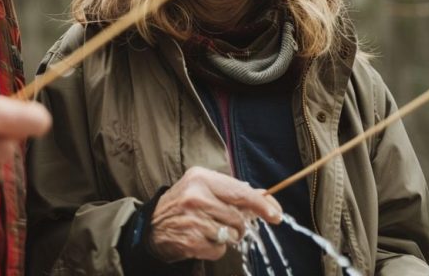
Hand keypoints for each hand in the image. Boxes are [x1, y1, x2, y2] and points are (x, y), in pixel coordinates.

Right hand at [149, 166, 281, 261]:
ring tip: (207, 229)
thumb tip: (266, 198)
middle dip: (238, 224)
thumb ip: (232, 191)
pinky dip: (215, 248)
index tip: (276, 215)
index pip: (241, 192)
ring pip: (232, 235)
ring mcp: (193, 220)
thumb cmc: (182, 205)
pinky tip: (200, 239)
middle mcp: (196, 196)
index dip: (262, 205)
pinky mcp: (191, 241)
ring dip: (226, 236)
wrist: (151, 226)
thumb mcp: (202, 188)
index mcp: (201, 178)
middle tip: (223, 222)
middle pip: (239, 217)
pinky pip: (220, 250)